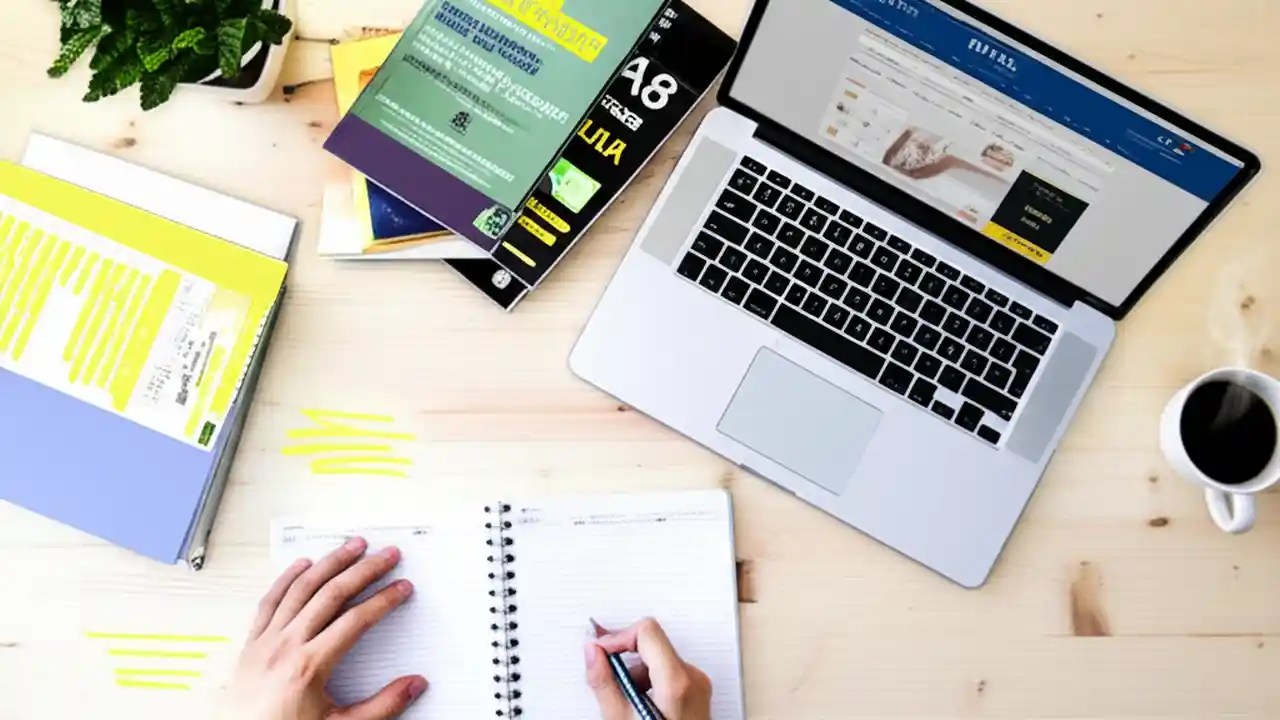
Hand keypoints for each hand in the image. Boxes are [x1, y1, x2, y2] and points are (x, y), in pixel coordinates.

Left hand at [217, 537, 427, 719]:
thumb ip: (381, 706)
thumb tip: (413, 685)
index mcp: (309, 666)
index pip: (356, 621)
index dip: (383, 600)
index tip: (401, 588)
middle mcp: (285, 646)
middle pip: (332, 594)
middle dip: (364, 570)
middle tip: (385, 556)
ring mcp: (265, 641)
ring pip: (301, 588)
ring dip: (330, 563)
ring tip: (351, 547)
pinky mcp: (251, 643)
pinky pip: (270, 600)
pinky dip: (287, 578)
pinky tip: (302, 564)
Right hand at [585, 618, 711, 719]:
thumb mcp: (621, 719)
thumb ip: (604, 683)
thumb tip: (593, 653)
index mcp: (677, 681)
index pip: (647, 630)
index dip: (618, 637)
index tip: (600, 651)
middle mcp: (694, 678)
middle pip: (652, 644)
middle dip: (624, 657)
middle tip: (604, 673)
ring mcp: (699, 686)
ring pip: (659, 659)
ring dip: (635, 674)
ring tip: (623, 701)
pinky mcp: (698, 693)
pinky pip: (669, 674)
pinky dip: (649, 683)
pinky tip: (638, 705)